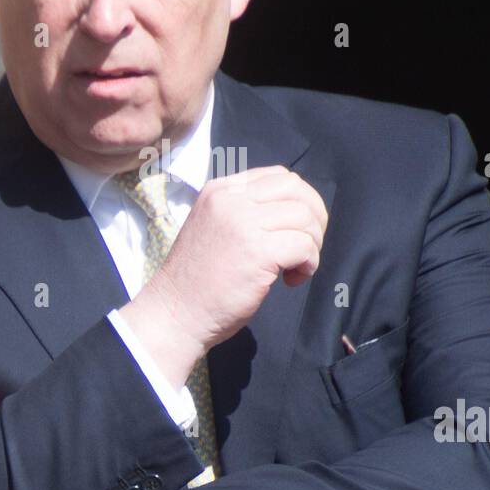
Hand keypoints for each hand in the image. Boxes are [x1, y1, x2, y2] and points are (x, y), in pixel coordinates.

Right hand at [119, 165, 328, 388]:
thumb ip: (245, 213)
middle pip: (296, 189)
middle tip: (306, 246)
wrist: (176, 313)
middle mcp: (231, 199)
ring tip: (296, 267)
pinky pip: (304, 245)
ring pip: (304, 217)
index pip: (278, 176)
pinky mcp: (257, 251)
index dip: (299, 200)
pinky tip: (292, 279)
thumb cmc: (197, 280)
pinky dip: (309, 263)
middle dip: (314, 216)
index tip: (295, 229)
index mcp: (220, 190)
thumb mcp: (216, 227)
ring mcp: (243, 223)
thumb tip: (295, 212)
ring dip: (312, 244)